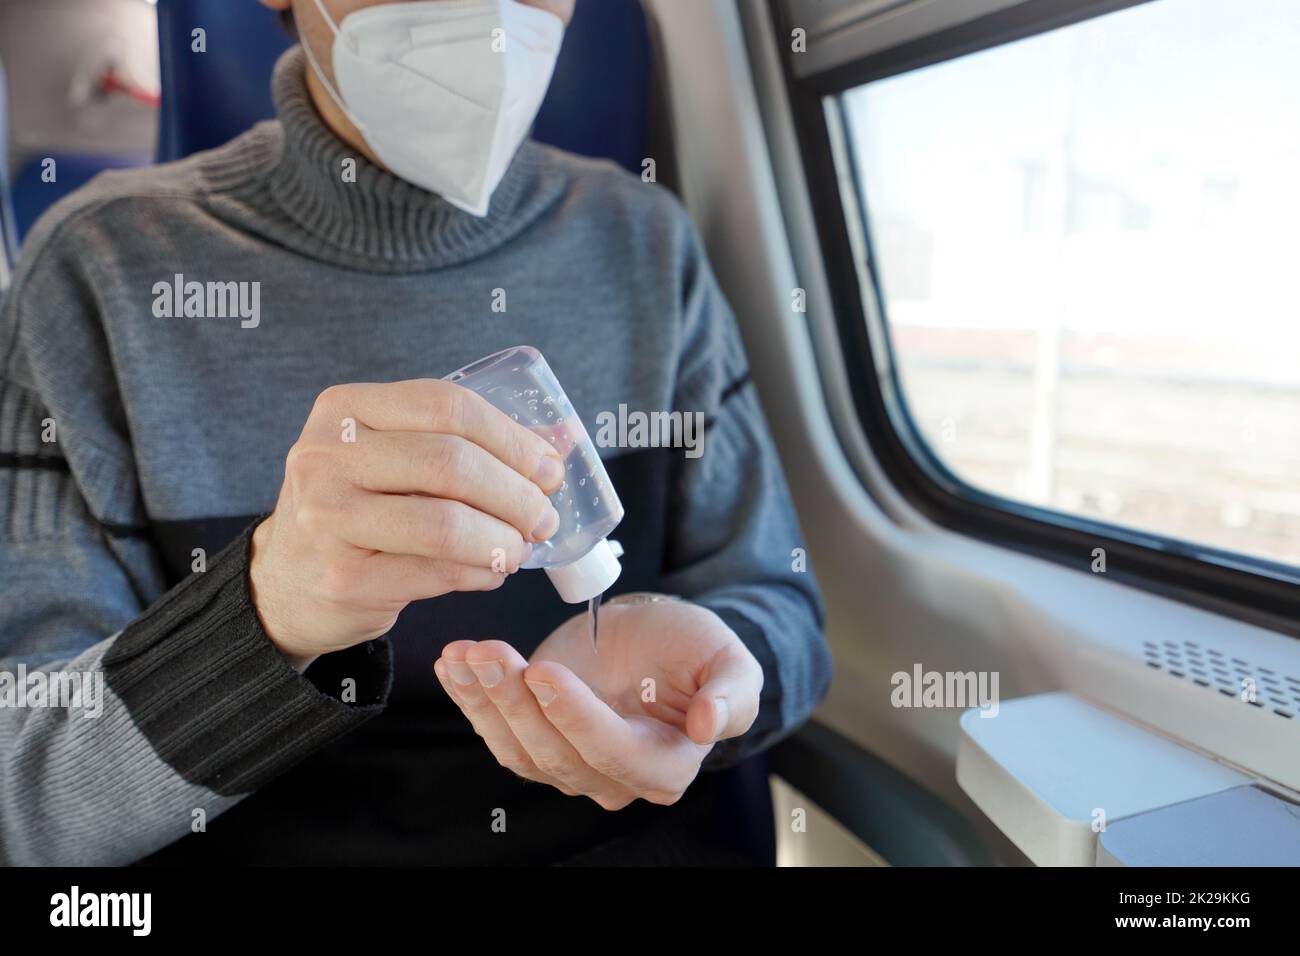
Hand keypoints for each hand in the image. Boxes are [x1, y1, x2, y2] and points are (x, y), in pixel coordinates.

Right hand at [249, 380, 564, 668]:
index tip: (549, 468)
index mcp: (345, 409)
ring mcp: (327, 518)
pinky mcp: (342, 578)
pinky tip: (493, 571)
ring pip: (446, 523)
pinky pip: (436, 574)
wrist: (286, 580)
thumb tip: (559, 445)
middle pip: (451, 463)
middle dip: (516, 493)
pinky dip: (480, 573)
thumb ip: (464, 444)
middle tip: (544, 516)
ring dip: (503, 539)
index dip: (511, 438)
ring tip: (522, 547)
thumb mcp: (392, 458)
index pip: (446, 406)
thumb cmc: (358, 509)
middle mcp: (326, 456)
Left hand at [433, 595, 762, 808]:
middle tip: (488, 651)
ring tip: (465, 654)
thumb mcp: (729, 660)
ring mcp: (573, 765)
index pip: (615, 752)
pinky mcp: (539, 742)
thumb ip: (731, 694)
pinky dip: (471, 701)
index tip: (542, 671)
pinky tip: (454, 666)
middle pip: (558, 755)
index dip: (575, 717)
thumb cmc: (696, 650)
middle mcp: (617, 778)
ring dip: (485, 702)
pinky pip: (499, 735)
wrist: (660, 639)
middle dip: (515, 702)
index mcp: (667, 764)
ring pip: (521, 750)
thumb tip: (712, 725)